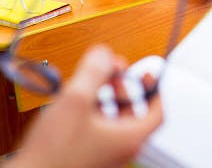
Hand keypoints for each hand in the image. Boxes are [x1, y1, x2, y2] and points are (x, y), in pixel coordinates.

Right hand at [7, 45, 162, 167]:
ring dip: (106, 97)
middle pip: (134, 112)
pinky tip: (76, 104)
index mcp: (128, 139)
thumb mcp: (75, 102)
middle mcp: (120, 150)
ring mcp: (104, 156)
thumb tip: (103, 54)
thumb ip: (93, 73)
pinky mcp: (87, 158)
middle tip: (112, 71)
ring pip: (114, 120)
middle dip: (123, 86)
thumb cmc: (53, 155)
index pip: (158, 112)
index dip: (155, 88)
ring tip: (91, 84)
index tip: (148, 73)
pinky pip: (98, 130)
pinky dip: (93, 112)